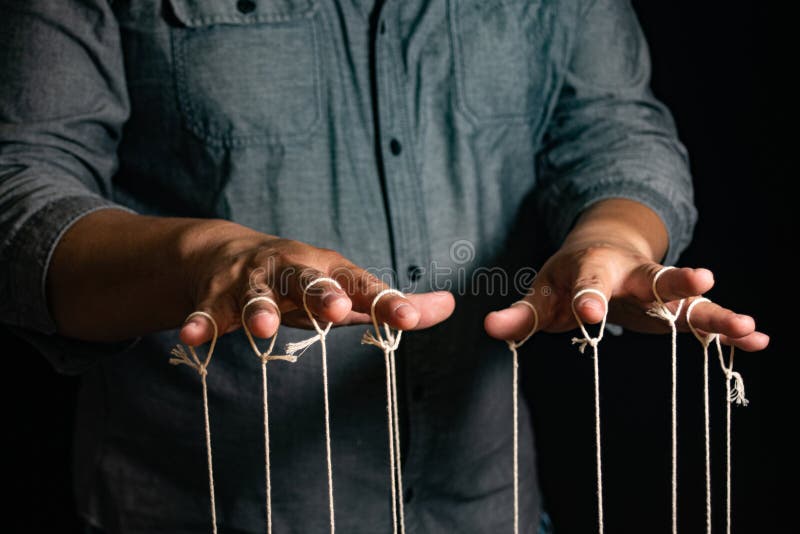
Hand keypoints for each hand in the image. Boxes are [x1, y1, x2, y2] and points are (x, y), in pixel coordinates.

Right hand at [178, 220, 454, 345]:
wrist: (229, 253)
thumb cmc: (302, 282)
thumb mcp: (345, 289)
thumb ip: (392, 302)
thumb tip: (450, 307)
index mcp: (330, 271)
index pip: (363, 286)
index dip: (386, 302)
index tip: (409, 319)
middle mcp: (293, 270)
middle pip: (308, 280)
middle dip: (321, 293)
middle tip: (335, 308)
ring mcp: (253, 281)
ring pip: (257, 295)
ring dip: (259, 310)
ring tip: (261, 329)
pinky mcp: (216, 295)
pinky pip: (208, 311)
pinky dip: (201, 322)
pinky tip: (193, 338)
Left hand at [484, 199, 768, 350]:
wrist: (603, 249)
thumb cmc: (568, 276)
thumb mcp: (542, 291)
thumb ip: (520, 313)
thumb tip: (489, 329)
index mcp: (592, 268)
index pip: (590, 282)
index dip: (588, 297)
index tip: (588, 314)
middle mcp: (632, 276)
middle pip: (655, 277)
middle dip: (676, 281)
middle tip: (704, 280)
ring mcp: (657, 292)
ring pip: (688, 300)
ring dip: (715, 310)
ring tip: (745, 325)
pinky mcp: (674, 310)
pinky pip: (703, 319)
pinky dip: (728, 330)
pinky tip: (757, 341)